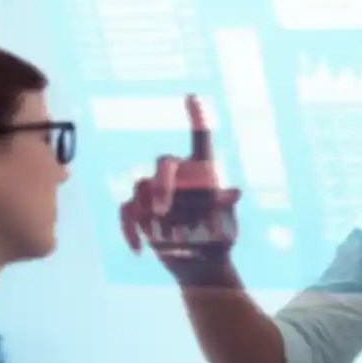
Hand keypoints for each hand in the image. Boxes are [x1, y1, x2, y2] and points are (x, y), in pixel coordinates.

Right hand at [120, 94, 241, 284]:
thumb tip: (235, 191)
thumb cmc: (218, 240)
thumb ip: (224, 207)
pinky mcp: (140, 212)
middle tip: (163, 208)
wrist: (200, 265)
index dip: (196, 118)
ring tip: (160, 231)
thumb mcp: (225, 225)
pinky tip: (139, 249)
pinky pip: (126, 210)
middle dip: (162, 181)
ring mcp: (157, 194)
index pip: (200, 140)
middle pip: (164, 161)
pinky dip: (128, 228)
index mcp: (204, 174)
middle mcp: (180, 178)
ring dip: (147, 207)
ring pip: (141, 185)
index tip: (191, 97)